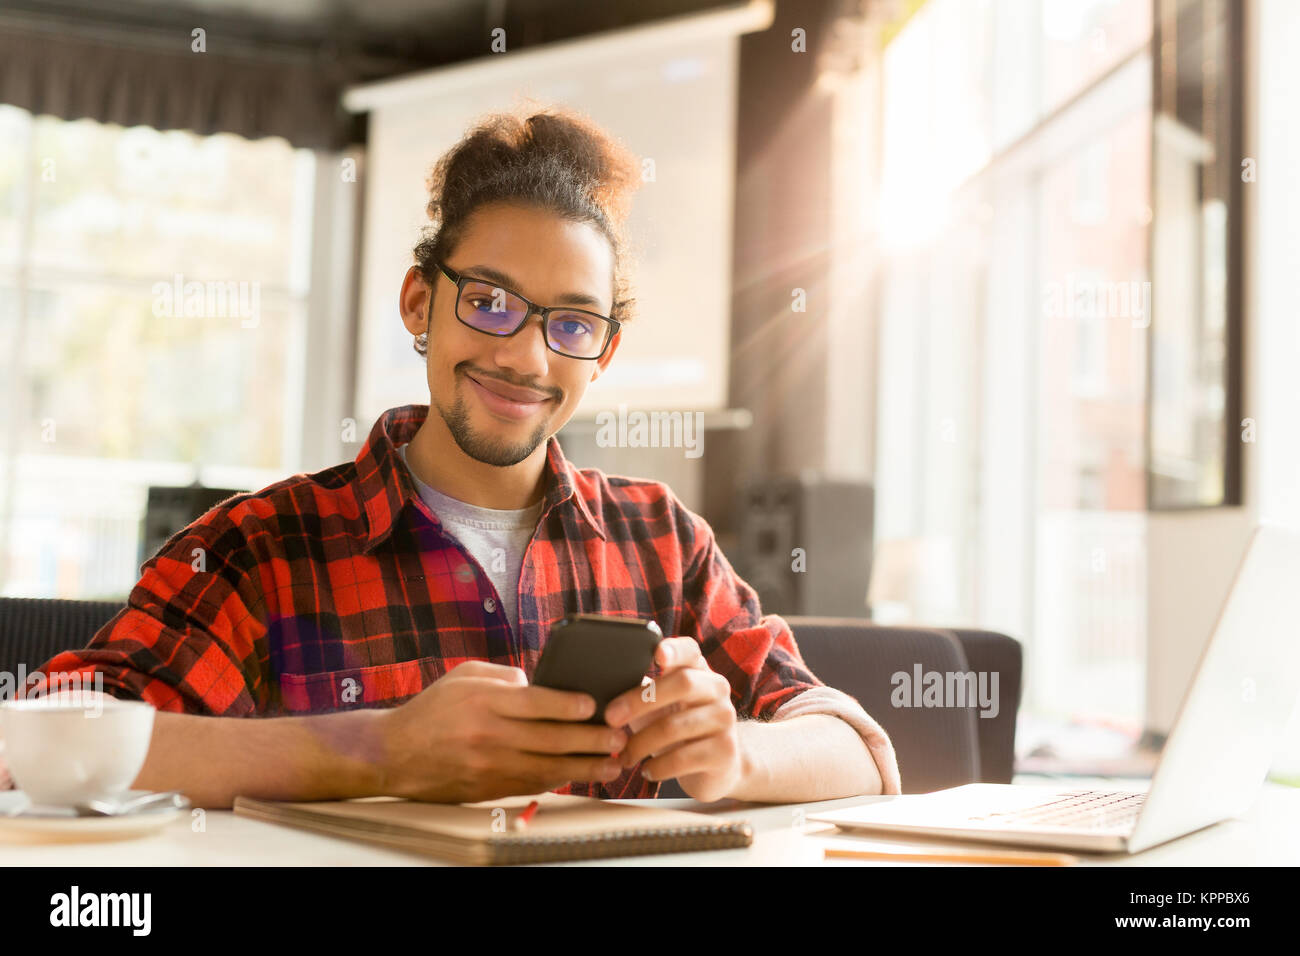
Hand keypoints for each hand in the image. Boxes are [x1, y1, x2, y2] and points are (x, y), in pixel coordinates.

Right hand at [381, 661, 627, 802]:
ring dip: (584, 767)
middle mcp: (488, 734)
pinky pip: (530, 785)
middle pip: (550, 738)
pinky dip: (558, 781)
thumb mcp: (464, 676)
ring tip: (611, 764)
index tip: (595, 706)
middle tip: (617, 737)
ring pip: (546, 768)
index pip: (536, 702)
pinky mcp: (487, 789)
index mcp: (483, 700)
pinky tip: (577, 776)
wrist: (394, 754)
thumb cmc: (432, 710)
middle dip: (590, 739)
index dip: (569, 705)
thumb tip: (539, 684)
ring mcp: (488, 765)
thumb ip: (504, 676)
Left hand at [604, 637, 741, 802]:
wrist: (720, 765)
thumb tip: (599, 683)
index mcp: (699, 671)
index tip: (657, 654)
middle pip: (682, 684)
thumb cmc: (679, 728)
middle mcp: (717, 690)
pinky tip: (647, 771)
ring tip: (623, 756)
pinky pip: (682, 758)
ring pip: (675, 726)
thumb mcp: (661, 706)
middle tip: (610, 718)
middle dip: (639, 700)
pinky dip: (657, 767)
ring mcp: (725, 720)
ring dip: (640, 743)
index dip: (675, 649)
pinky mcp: (724, 751)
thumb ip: (641, 690)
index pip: (690, 650)